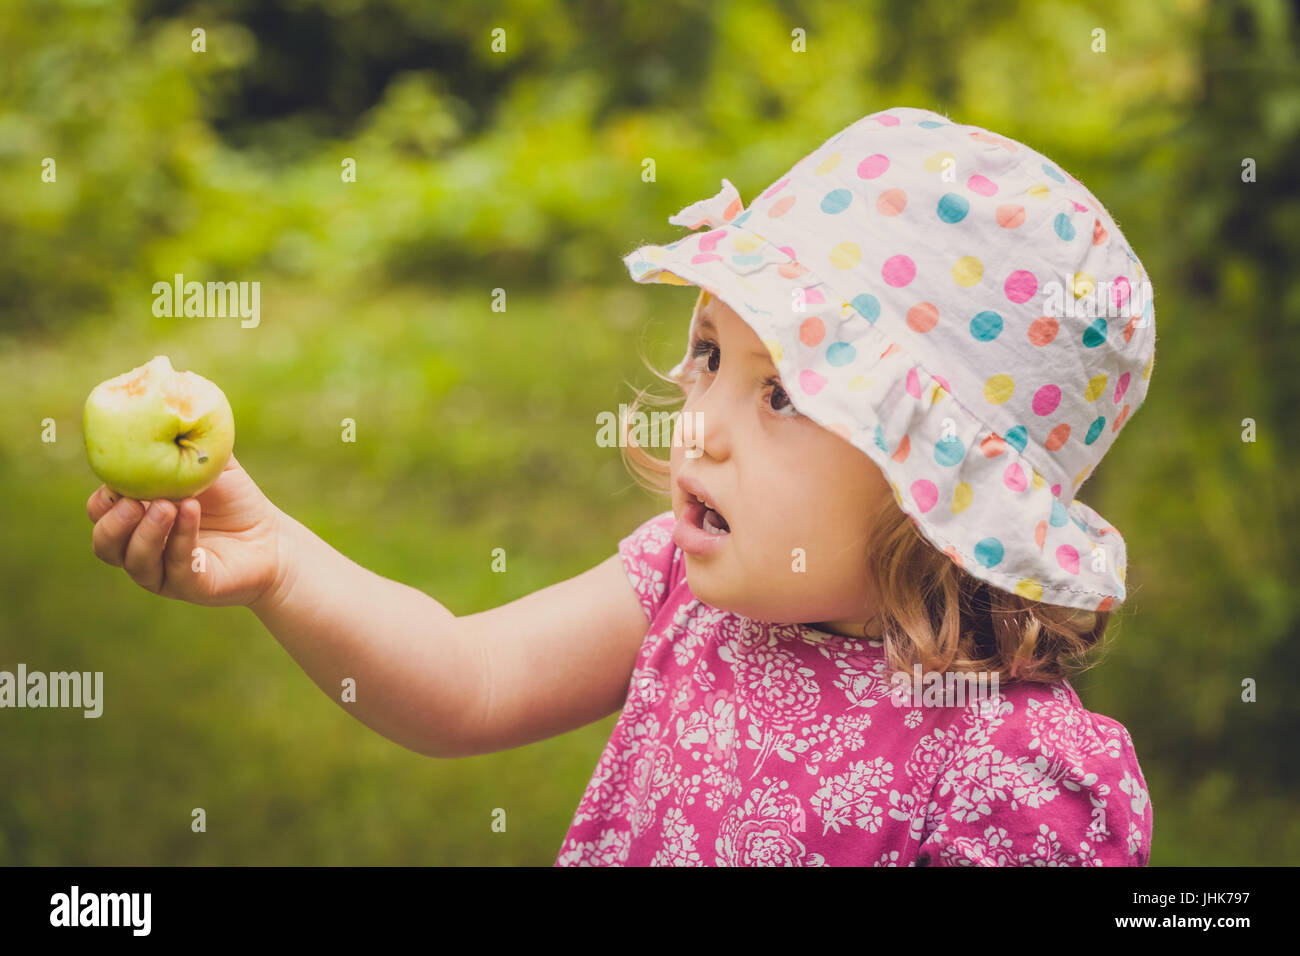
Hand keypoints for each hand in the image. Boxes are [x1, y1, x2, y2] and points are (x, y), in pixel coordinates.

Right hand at [87, 453, 284, 607]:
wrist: (272, 539)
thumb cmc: (235, 499)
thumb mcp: (210, 463)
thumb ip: (189, 436)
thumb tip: (177, 389)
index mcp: (136, 519)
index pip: (99, 513)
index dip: (102, 499)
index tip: (118, 481)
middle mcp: (141, 549)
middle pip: (104, 543)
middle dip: (113, 521)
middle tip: (134, 500)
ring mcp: (163, 571)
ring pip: (134, 559)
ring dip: (146, 531)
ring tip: (168, 505)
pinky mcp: (190, 586)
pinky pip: (175, 566)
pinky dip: (180, 538)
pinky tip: (190, 512)